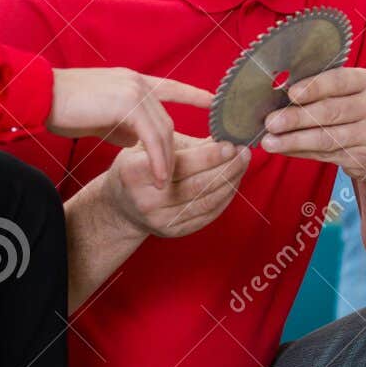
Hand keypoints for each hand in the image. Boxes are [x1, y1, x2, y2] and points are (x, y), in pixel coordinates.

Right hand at [48, 68, 212, 187]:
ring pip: (163, 131)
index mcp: (132, 81)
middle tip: (183, 175)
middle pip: (168, 121)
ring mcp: (133, 90)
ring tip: (166, 185)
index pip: (171, 87)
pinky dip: (156, 160)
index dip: (193, 96)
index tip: (213, 102)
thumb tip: (138, 141)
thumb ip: (123, 124)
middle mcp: (137, 82)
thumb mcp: (101, 115)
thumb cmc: (64, 107)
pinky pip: (151, 138)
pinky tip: (157, 177)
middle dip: (177, 151)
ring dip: (166, 161)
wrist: (40, 96)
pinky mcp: (126, 104)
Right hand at [102, 134, 250, 238]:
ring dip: (230, 182)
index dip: (209, 156)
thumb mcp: (148, 147)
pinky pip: (207, 215)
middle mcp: (146, 200)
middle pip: (197, 185)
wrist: (121, 205)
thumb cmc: (138, 168)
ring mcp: (160, 219)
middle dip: (227, 167)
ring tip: (243, 165)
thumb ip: (181, 143)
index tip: (230, 144)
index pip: (180, 165)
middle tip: (245, 152)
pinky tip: (233, 182)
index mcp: (135, 172)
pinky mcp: (173, 231)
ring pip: (206, 201)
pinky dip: (225, 198)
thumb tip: (222, 134)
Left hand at [260, 67, 365, 180]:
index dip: (313, 87)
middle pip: (330, 111)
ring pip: (326, 137)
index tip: (290, 93)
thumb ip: (319, 92)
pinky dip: (301, 152)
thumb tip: (277, 97)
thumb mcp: (347, 95)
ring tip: (269, 142)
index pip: (338, 81)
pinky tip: (284, 149)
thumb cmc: (355, 112)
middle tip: (271, 122)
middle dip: (296, 118)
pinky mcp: (364, 158)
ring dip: (293, 140)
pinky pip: (326, 154)